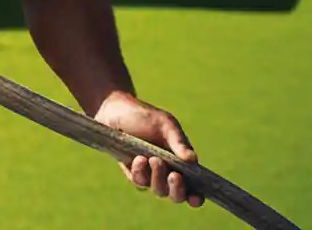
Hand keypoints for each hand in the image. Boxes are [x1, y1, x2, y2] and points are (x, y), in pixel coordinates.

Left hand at [93, 93, 203, 207]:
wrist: (115, 111)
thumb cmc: (144, 116)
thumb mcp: (165, 125)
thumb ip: (179, 142)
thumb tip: (193, 160)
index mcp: (182, 162)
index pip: (193, 186)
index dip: (196, 197)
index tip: (196, 198)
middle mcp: (168, 172)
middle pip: (176, 195)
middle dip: (177, 189)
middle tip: (174, 175)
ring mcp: (150, 174)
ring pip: (158, 190)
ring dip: (157, 177)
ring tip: (153, 159)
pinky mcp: (133, 172)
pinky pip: (139, 183)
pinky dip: (140, 173)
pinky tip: (138, 159)